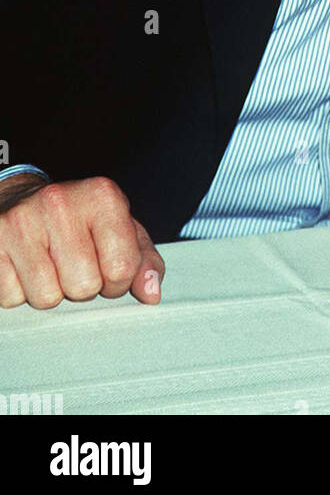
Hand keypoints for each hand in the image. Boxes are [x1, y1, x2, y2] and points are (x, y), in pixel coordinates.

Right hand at [0, 176, 164, 310]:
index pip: (122, 268)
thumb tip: (151, 293)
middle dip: (84, 287)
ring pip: (47, 298)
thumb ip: (144, 261)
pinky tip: (26, 267)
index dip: (118, 281)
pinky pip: (13, 298)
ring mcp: (22, 222)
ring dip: (52, 292)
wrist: (23, 198)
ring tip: (51, 266)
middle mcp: (60, 202)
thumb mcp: (121, 230)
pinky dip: (21, 292)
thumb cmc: (80, 221)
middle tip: (76, 266)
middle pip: (84, 287)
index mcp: (102, 196)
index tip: (109, 268)